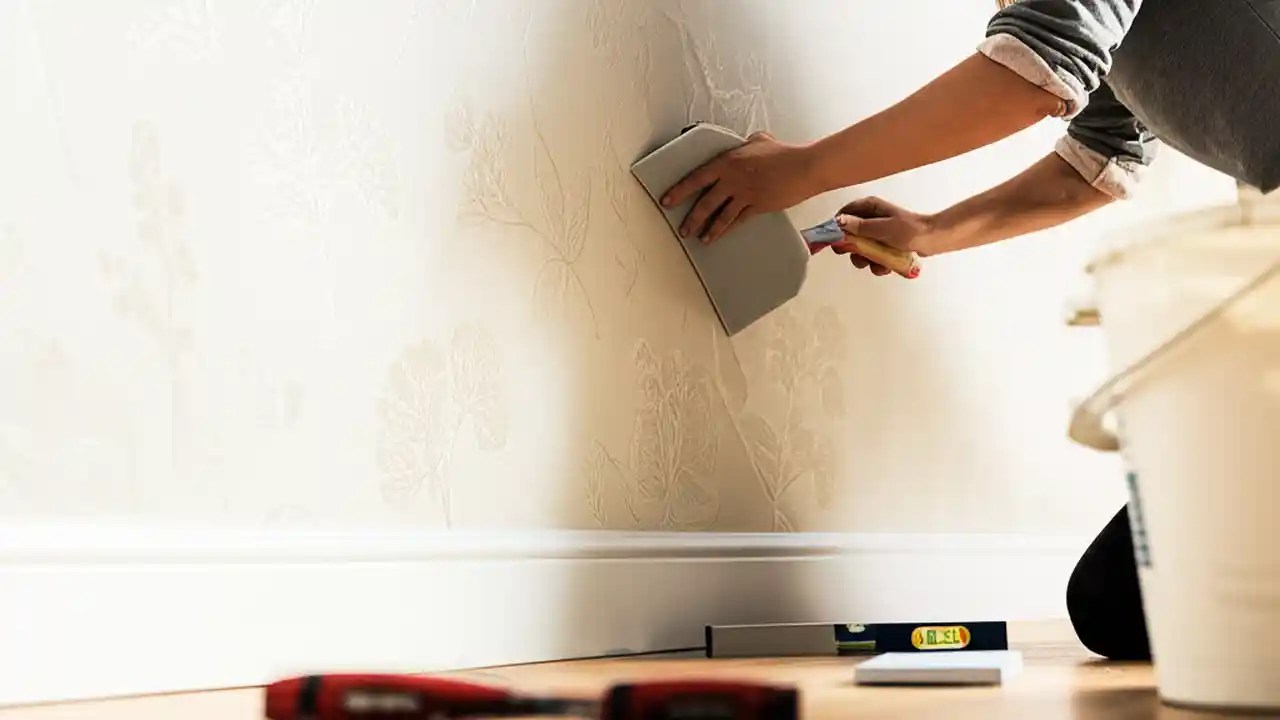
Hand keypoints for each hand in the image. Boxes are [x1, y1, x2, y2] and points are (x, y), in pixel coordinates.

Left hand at [660, 131, 817, 242]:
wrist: (804, 167)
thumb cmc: (783, 152)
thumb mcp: (759, 140)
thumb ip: (745, 144)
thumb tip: (743, 144)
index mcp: (728, 161)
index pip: (697, 177)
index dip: (680, 190)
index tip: (667, 200)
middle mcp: (733, 179)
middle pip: (705, 201)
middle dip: (691, 217)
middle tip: (682, 229)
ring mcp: (745, 194)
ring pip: (719, 215)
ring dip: (706, 228)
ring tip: (697, 237)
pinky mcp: (757, 206)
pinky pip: (736, 221)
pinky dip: (725, 230)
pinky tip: (716, 237)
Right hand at [829, 196, 936, 275]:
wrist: (932, 240)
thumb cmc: (909, 230)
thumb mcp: (882, 228)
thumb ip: (859, 227)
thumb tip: (838, 222)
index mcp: (869, 207)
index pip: (843, 215)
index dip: (836, 228)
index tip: (835, 242)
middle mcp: (871, 217)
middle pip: (849, 234)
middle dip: (853, 249)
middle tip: (858, 258)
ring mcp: (878, 232)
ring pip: (861, 248)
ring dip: (866, 259)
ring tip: (877, 264)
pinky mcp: (885, 244)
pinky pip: (873, 254)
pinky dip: (877, 263)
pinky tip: (886, 267)